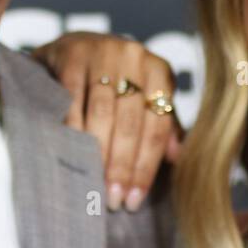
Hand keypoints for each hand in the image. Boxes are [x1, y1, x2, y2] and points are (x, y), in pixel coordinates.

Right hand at [30, 32, 182, 211]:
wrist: (73, 45)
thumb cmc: (114, 80)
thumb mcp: (143, 97)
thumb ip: (162, 125)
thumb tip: (178, 158)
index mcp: (159, 70)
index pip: (157, 126)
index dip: (147, 167)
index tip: (134, 200)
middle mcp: (135, 55)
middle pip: (131, 122)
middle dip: (122, 167)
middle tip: (112, 201)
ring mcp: (103, 51)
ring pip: (103, 112)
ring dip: (98, 153)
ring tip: (93, 186)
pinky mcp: (72, 52)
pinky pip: (73, 98)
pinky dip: (72, 128)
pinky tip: (70, 153)